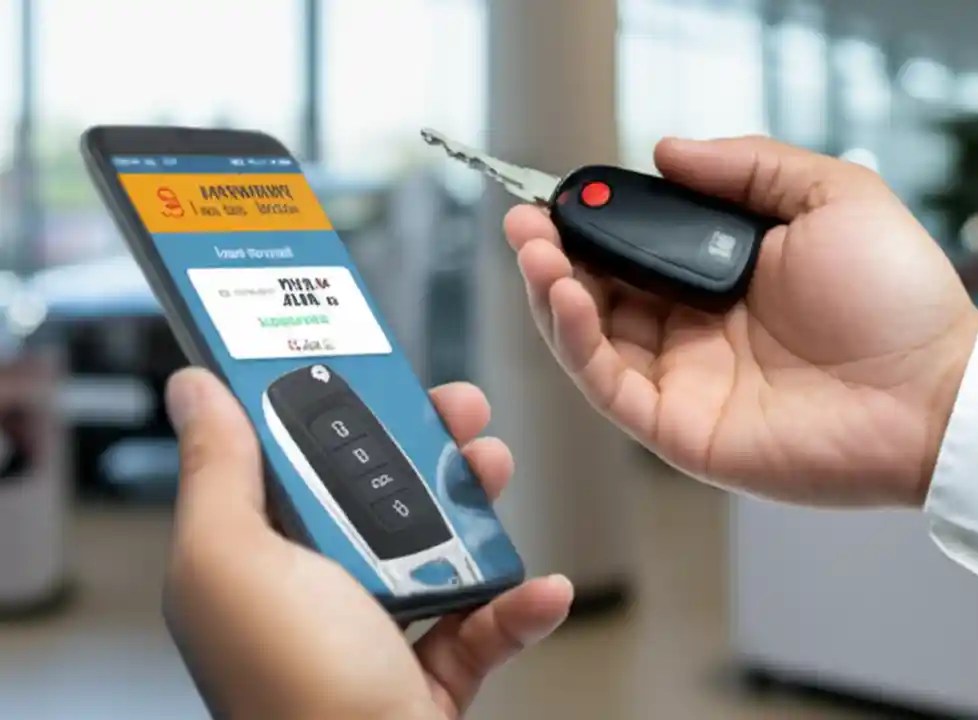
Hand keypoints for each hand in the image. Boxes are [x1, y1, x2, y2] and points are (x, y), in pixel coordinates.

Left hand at [161, 368, 572, 719]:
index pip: (285, 460)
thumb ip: (216, 471)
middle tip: (458, 409)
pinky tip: (543, 589)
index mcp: (253, 563)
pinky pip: (484, 625)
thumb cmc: (294, 688)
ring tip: (499, 472)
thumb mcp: (233, 562)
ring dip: (478, 506)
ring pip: (435, 547)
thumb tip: (192, 387)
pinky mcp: (432, 674)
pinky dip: (520, 607)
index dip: (323, 404)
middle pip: (372, 493)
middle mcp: (310, 595)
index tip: (364, 361)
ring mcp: (375, 635)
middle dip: (421, 444)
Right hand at [505, 136, 977, 506]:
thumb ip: (748, 168)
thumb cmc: (898, 296)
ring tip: (534, 248)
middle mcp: (697, 331)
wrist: (936, 391)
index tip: (566, 190)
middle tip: (527, 219)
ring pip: (591, 339)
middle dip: (555, 254)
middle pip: (601, 294)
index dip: (596, 220)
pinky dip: (574, 342)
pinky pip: (609, 386)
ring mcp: (686, 382)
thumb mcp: (830, 197)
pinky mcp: (682, 428)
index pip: (639, 248)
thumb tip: (667, 152)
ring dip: (551, 294)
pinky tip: (563, 294)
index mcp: (727, 278)